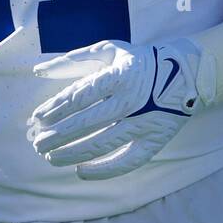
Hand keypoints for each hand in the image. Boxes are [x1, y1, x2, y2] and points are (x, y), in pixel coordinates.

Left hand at [27, 38, 203, 179]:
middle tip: (37, 143)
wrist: (185, 73)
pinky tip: (80, 171)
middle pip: (87, 122)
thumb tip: (38, 70)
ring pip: (103, 143)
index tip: (37, 118)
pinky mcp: (155, 140)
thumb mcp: (108, 50)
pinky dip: (104, 169)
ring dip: (73, 153)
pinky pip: (128, 161)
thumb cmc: (136, 61)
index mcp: (119, 74)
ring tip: (51, 158)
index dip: (56, 108)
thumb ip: (74, 60)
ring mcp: (145, 122)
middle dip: (58, 135)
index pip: (81, 95)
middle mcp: (132, 99)